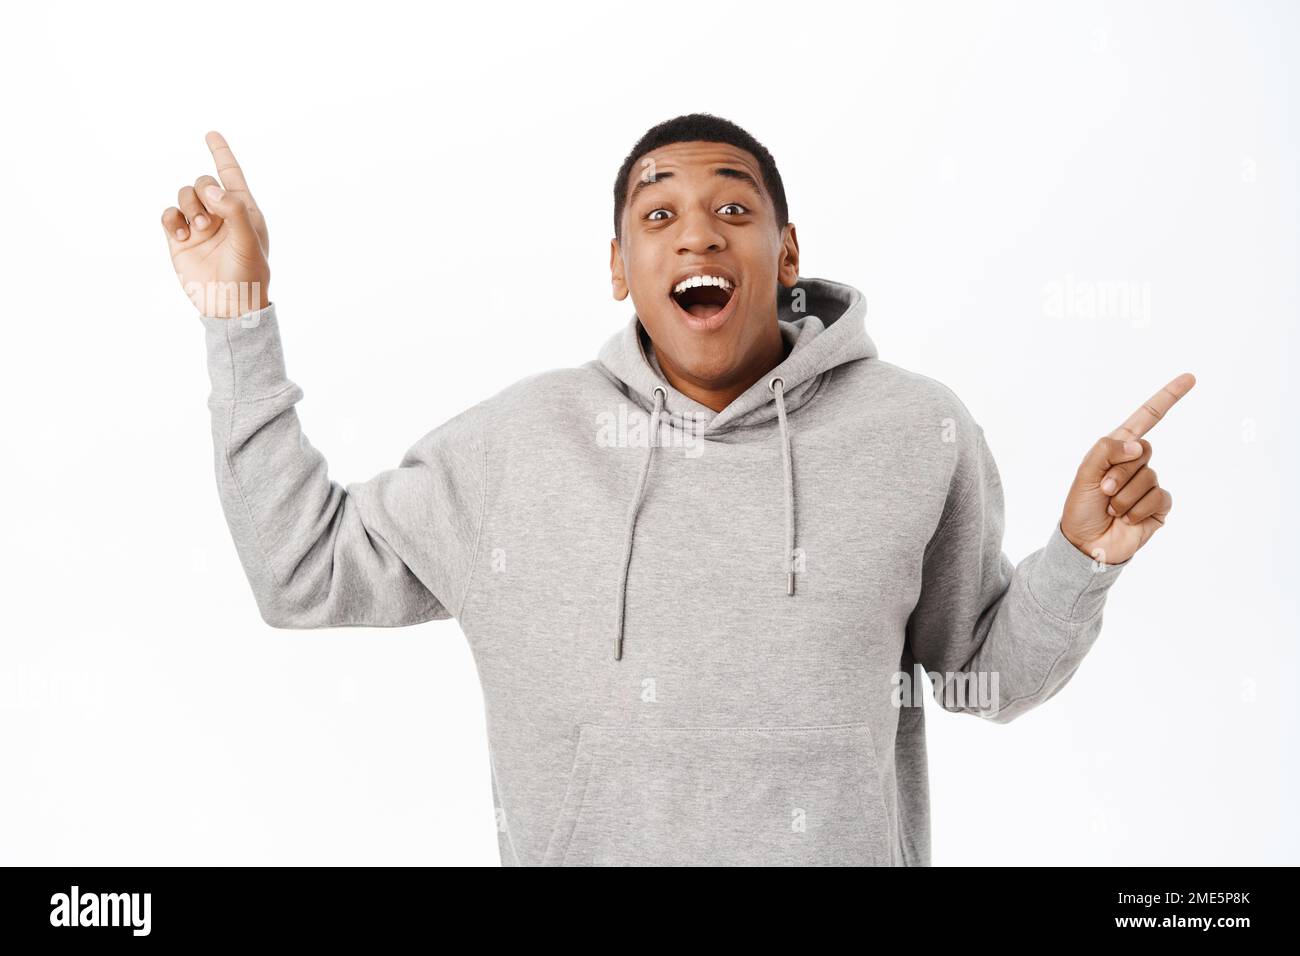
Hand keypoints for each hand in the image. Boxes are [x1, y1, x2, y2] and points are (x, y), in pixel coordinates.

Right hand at [161, 131, 270, 318]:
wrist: (229, 306)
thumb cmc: (248, 275)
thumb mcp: (248, 241)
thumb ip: (233, 210)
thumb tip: (212, 188)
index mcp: (243, 210)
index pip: (231, 174)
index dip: (221, 152)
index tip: (211, 133)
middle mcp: (220, 214)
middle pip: (203, 181)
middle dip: (202, 194)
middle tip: (208, 222)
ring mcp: (199, 225)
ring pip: (184, 195)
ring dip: (188, 207)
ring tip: (197, 231)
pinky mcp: (180, 238)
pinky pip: (168, 214)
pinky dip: (172, 219)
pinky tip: (182, 235)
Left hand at [1061, 372, 1195, 565]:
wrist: (1086, 544)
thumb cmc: (1081, 508)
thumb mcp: (1085, 474)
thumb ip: (1106, 450)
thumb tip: (1138, 444)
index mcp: (1116, 450)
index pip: (1146, 418)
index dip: (1167, 398)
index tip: (1189, 378)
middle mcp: (1135, 464)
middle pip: (1143, 451)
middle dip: (1119, 472)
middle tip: (1104, 491)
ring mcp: (1149, 484)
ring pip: (1148, 477)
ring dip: (1124, 496)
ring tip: (1112, 509)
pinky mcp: (1159, 506)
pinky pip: (1159, 497)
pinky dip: (1138, 509)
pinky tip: (1127, 519)